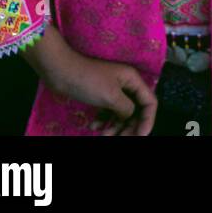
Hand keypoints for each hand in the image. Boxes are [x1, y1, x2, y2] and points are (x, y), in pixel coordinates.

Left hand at [22, 26, 157, 134]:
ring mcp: (113, 90)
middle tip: (119, 139)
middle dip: (129, 127)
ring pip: (121, 114)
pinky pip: (109, 112)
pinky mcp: (101, 95)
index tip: (140, 137)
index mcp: (133, 80)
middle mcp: (126, 84)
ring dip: (115, 127)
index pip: (150, 102)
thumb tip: (130, 116)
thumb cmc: (88, 81)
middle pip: (136, 111)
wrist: (61, 72)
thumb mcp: (111, 97)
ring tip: (102, 136)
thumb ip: (126, 109)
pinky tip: (93, 126)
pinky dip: (104, 121)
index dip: (147, 121)